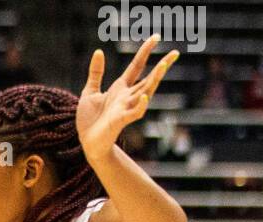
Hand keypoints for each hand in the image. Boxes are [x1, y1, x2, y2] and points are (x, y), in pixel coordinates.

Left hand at [77, 36, 178, 164]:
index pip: (136, 66)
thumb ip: (96, 73)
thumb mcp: (90, 92)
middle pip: (148, 78)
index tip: (156, 38)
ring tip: (163, 65)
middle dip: (161, 66)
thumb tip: (99, 51)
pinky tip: (145, 96)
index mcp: (120, 88)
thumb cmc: (89, 120)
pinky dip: (140, 105)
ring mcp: (125, 109)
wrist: (87, 143)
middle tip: (176, 53)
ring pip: (144, 92)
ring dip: (154, 79)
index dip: (145, 52)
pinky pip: (134, 113)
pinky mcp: (120, 121)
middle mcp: (127, 97)